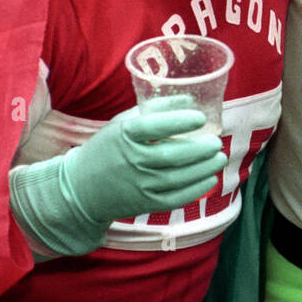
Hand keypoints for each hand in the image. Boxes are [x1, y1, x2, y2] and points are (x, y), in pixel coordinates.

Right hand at [63, 95, 225, 222]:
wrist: (82, 188)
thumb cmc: (110, 147)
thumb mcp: (124, 123)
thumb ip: (156, 109)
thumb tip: (190, 99)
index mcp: (124, 135)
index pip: (153, 126)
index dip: (179, 121)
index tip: (200, 118)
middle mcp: (131, 160)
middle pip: (171, 155)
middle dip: (200, 149)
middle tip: (216, 142)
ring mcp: (138, 184)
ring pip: (177, 178)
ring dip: (204, 168)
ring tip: (219, 158)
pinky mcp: (145, 203)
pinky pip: (175, 198)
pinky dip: (196, 189)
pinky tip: (210, 178)